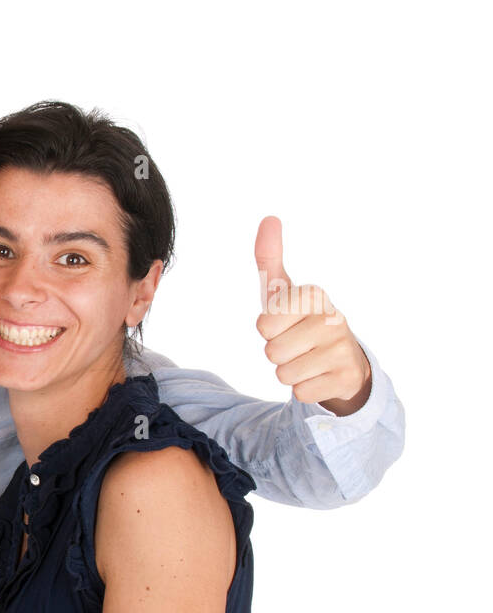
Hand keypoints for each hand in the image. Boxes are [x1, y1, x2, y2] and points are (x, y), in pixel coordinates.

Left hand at [255, 216, 371, 414]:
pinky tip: (320, 376)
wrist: (341, 361)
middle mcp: (333, 318)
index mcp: (314, 295)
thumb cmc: (301, 322)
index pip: (265, 323)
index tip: (286, 323)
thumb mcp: (283, 292)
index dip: (269, 329)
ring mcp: (343, 349)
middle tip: (296, 345)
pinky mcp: (347, 377)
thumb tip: (269, 219)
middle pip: (272, 351)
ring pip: (284, 374)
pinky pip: (300, 393)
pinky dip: (304, 389)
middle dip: (277, 353)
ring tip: (308, 360)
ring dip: (289, 372)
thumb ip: (270, 259)